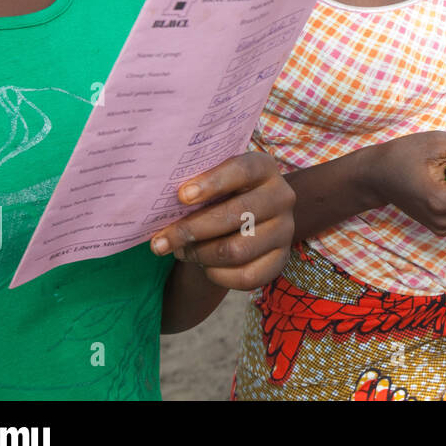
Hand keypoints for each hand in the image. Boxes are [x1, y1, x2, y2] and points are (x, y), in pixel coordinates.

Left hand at [150, 151, 294, 290]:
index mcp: (264, 168)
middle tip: (160, 241)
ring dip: (200, 254)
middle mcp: (282, 197)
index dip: (212, 183)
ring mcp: (285, 230)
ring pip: (237, 250)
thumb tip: (160, 198)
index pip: (242, 170)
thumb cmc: (219, 195)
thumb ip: (196, 184)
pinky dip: (217, 274)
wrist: (244, 220)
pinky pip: (246, 277)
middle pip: (236, 215)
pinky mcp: (281, 260)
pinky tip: (203, 265)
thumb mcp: (212, 181)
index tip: (181, 196)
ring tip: (180, 251)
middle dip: (191, 230)